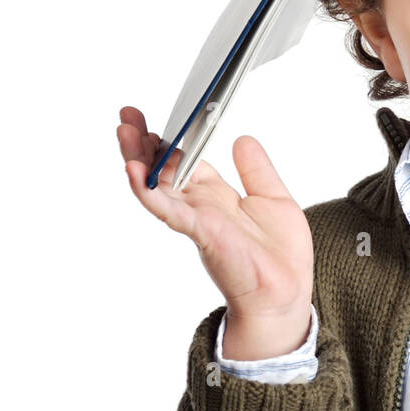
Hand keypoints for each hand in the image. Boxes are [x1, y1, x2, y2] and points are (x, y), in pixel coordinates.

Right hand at [116, 106, 312, 321]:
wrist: (284, 293)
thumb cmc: (280, 255)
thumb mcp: (273, 198)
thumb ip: (256, 169)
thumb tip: (243, 138)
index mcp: (217, 195)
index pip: (185, 161)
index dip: (169, 139)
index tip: (151, 117)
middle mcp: (201, 205)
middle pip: (164, 168)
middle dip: (143, 143)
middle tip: (126, 117)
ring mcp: (198, 218)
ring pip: (158, 185)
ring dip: (138, 159)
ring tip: (124, 133)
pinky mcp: (202, 231)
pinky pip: (170, 209)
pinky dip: (150, 191)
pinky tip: (135, 171)